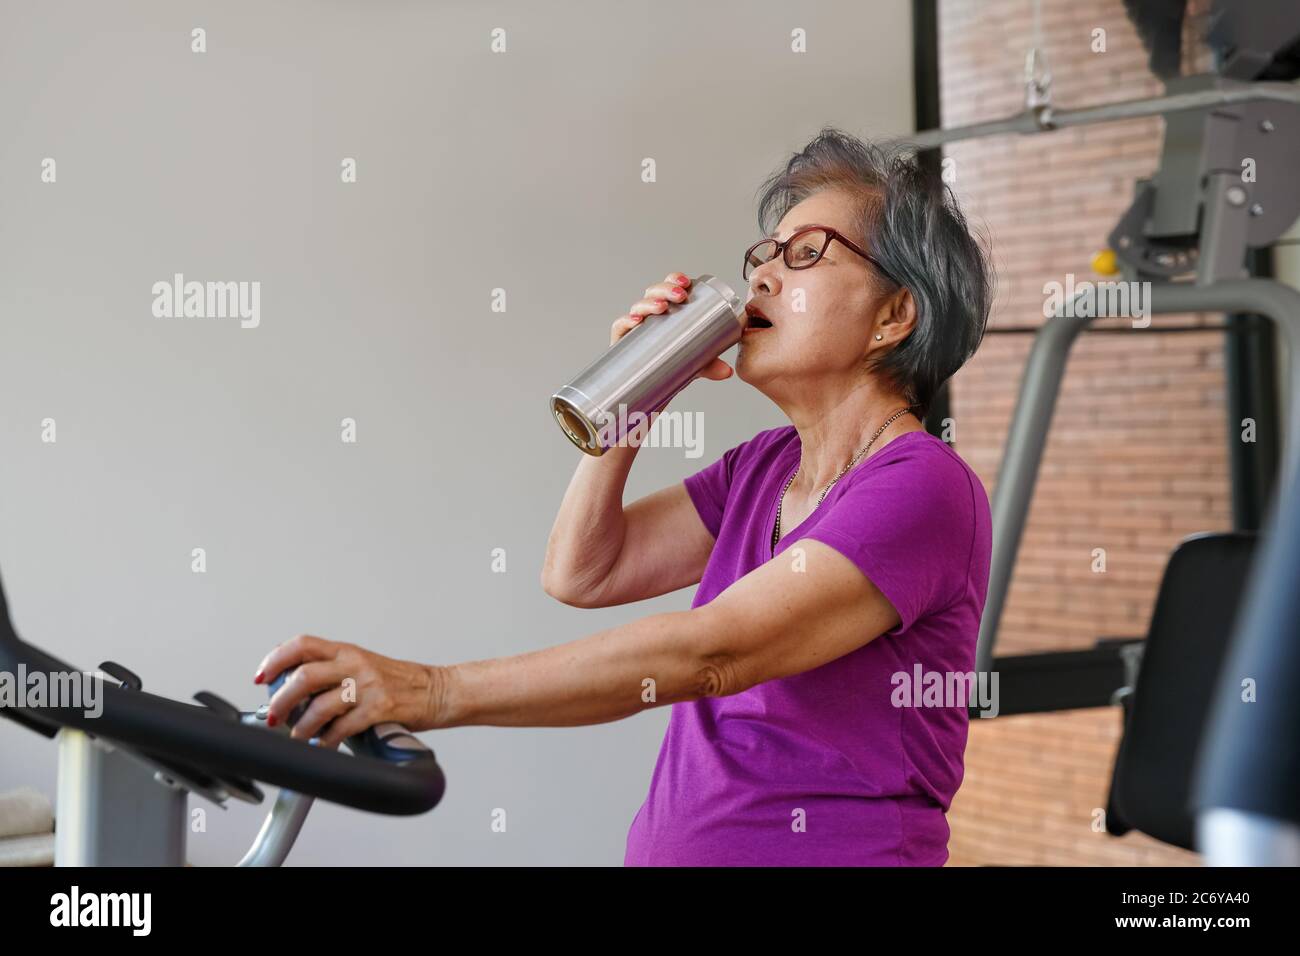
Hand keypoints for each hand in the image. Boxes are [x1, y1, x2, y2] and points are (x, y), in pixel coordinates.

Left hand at [253, 635, 444, 747]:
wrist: (437, 690)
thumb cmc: (400, 682)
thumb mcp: (363, 666)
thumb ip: (332, 673)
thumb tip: (292, 691)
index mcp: (348, 651)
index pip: (302, 644)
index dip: (275, 659)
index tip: (261, 677)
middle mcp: (355, 664)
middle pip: (304, 675)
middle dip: (281, 699)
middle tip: (274, 716)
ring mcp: (368, 686)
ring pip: (320, 705)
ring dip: (302, 726)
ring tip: (298, 736)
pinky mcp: (381, 708)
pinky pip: (343, 728)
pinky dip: (327, 741)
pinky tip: (324, 745)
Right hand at [611, 272, 733, 381]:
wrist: (647, 389)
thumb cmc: (670, 367)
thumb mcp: (693, 365)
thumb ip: (710, 366)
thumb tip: (727, 372)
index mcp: (667, 313)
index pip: (668, 288)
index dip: (674, 280)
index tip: (686, 282)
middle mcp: (649, 316)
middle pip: (653, 293)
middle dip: (665, 289)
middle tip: (680, 296)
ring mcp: (634, 328)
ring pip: (638, 306)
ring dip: (649, 302)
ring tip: (662, 307)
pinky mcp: (621, 342)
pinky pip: (620, 328)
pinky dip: (625, 321)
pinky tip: (636, 321)